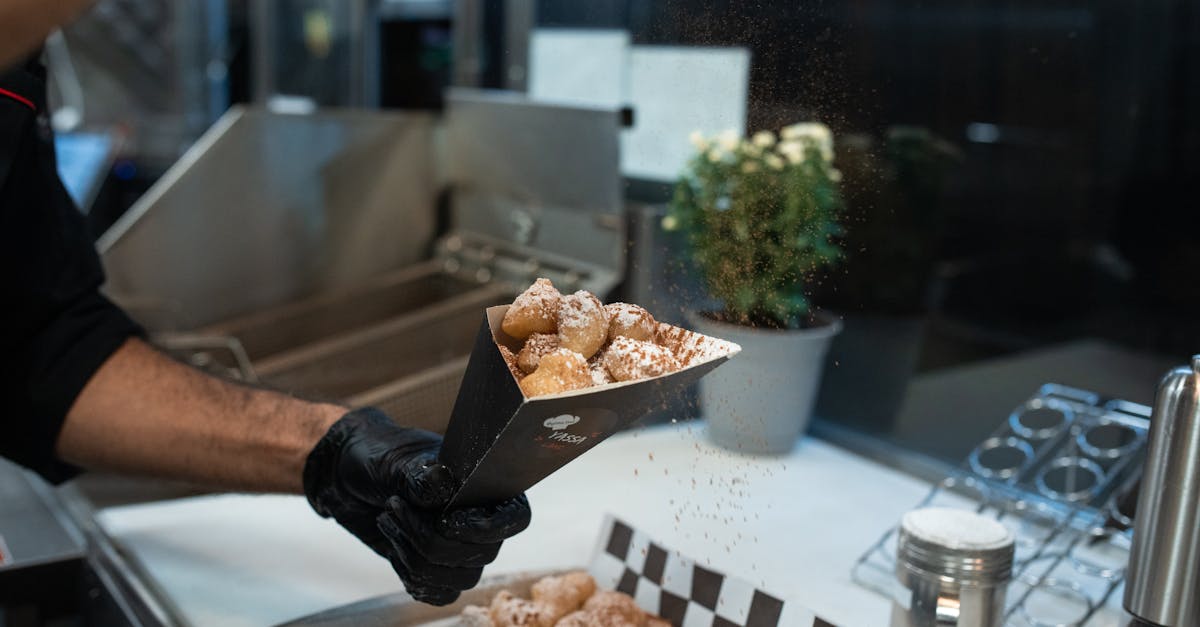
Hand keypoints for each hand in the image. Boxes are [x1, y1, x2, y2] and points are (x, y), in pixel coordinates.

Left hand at [303, 407, 530, 604]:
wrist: (345, 475)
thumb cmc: (378, 454)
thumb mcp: (396, 459)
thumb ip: (421, 474)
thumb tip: (445, 486)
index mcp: (485, 486)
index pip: (515, 518)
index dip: (489, 528)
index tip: (445, 521)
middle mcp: (480, 520)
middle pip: (482, 554)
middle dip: (430, 538)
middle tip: (394, 505)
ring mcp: (459, 548)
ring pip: (459, 579)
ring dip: (414, 555)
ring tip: (388, 520)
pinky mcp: (436, 569)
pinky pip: (440, 594)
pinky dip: (411, 576)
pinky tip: (394, 546)